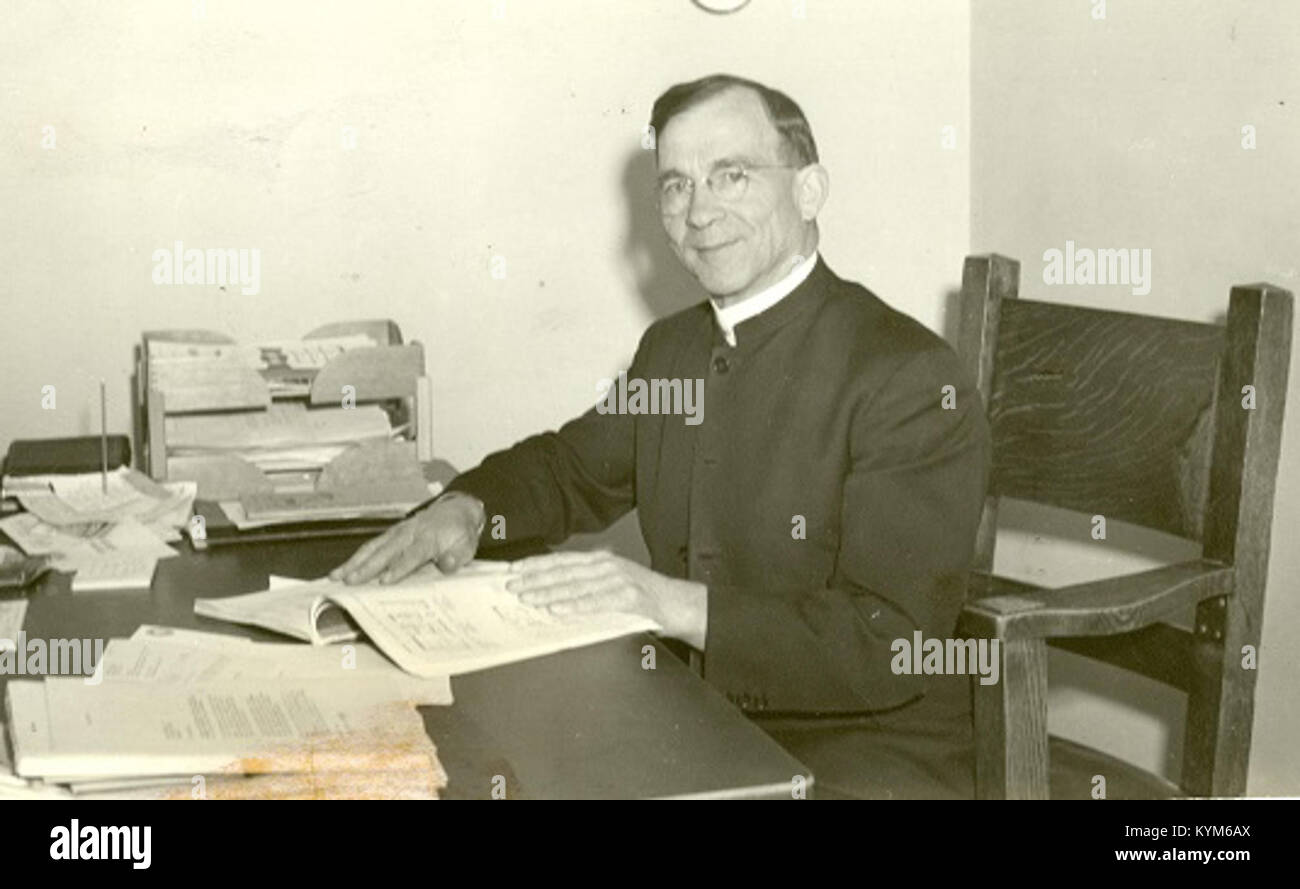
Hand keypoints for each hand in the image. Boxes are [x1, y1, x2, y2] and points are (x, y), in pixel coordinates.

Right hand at [329, 492, 484, 584]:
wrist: (457, 509)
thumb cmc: (461, 533)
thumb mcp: (468, 545)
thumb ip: (457, 556)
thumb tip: (447, 564)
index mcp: (430, 537)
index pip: (412, 554)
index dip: (398, 568)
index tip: (385, 581)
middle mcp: (410, 533)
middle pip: (386, 551)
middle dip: (367, 566)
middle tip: (350, 581)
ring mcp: (398, 532)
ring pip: (373, 547)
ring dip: (355, 562)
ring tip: (337, 576)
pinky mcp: (391, 534)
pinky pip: (371, 546)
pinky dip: (356, 557)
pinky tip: (343, 569)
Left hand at [505, 550, 706, 648]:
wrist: (681, 604)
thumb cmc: (646, 598)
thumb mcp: (614, 584)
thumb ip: (588, 585)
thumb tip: (553, 594)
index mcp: (603, 561)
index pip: (563, 560)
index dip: (537, 565)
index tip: (515, 570)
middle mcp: (609, 565)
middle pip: (566, 571)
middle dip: (536, 579)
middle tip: (513, 586)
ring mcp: (621, 579)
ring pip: (577, 586)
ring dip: (550, 593)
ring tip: (529, 598)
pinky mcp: (631, 597)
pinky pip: (597, 602)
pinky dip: (575, 606)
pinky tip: (558, 609)